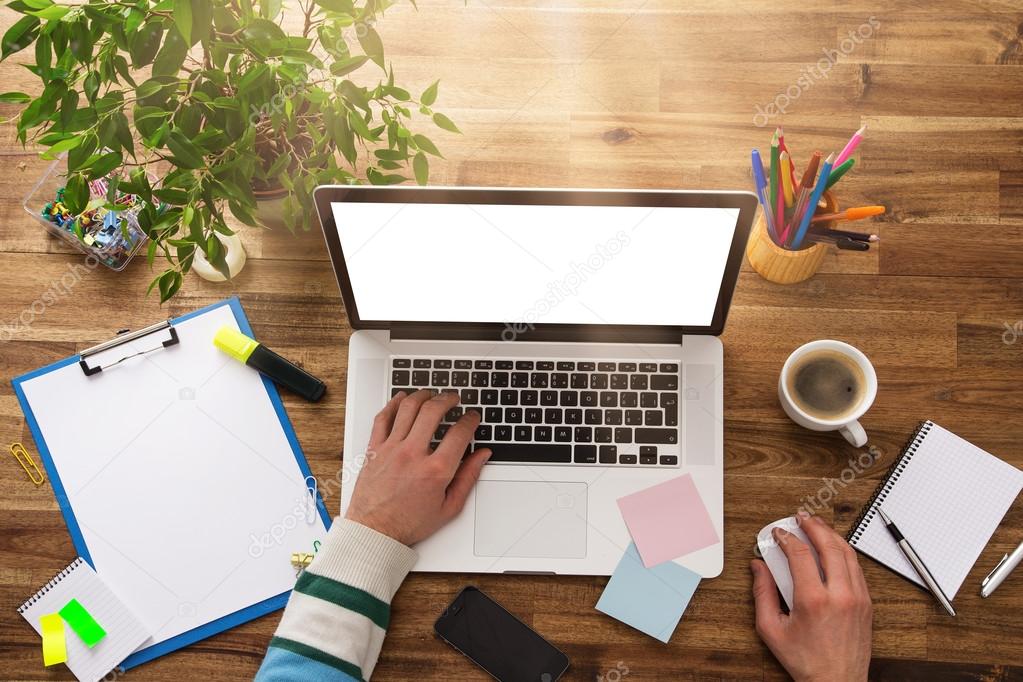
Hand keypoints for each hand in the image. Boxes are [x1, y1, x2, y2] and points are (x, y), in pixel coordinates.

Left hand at [345, 390, 491, 545]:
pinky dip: (394, 404)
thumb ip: (469, 478)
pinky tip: (402, 399)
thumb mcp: (449, 507)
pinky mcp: (375, 449)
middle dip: (448, 399)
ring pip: (408, 408)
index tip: (472, 417)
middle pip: (433, 411)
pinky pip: (383, 418)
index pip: (459, 432)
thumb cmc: (407, 523)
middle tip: (454, 398)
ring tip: (431, 394)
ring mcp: (392, 449)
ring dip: (423, 395)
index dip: (470, 420)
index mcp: (436, 471)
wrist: (375, 532)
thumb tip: (482, 456)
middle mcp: (413, 455)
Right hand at [751, 512, 872, 681]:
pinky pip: (857, 568)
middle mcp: (839, 595)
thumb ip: (762, 593)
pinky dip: (845, 552)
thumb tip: (759, 568)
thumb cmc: (805, 660)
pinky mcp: (866, 604)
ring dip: (832, 535)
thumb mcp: (771, 629)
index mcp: (813, 600)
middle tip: (802, 517)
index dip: (787, 538)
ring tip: (818, 526)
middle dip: (813, 526)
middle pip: (829, 546)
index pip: (800, 554)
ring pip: (847, 554)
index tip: (778, 534)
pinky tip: (834, 548)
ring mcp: (857, 598)